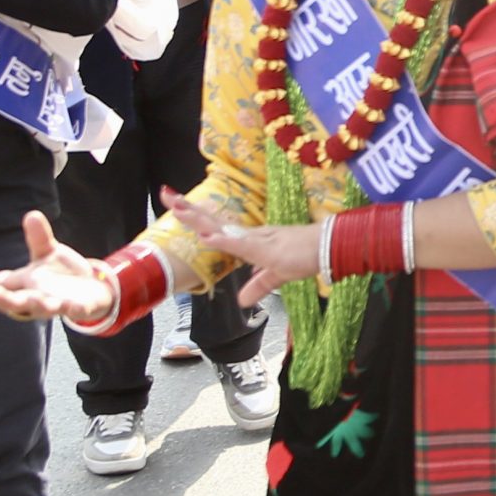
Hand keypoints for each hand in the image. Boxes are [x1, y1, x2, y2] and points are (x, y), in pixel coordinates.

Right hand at [0, 210, 116, 324]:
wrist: (92, 291)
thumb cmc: (60, 274)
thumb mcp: (47, 253)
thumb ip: (38, 238)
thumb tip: (32, 215)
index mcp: (22, 284)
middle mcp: (34, 298)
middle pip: (14, 302)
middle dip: (3, 299)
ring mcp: (55, 305)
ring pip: (42, 309)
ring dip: (37, 304)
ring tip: (33, 298)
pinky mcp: (78, 308)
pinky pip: (76, 311)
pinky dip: (74, 309)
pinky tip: (73, 306)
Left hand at [161, 186, 317, 307]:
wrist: (330, 247)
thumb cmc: (308, 256)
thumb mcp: (278, 276)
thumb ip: (259, 286)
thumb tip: (243, 301)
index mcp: (249, 240)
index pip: (217, 227)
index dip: (196, 217)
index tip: (176, 204)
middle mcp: (250, 235)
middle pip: (213, 222)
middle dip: (188, 210)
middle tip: (165, 193)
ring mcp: (258, 239)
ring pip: (223, 228)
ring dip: (200, 220)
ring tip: (178, 209)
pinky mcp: (268, 248)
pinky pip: (242, 245)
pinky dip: (225, 242)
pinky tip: (208, 238)